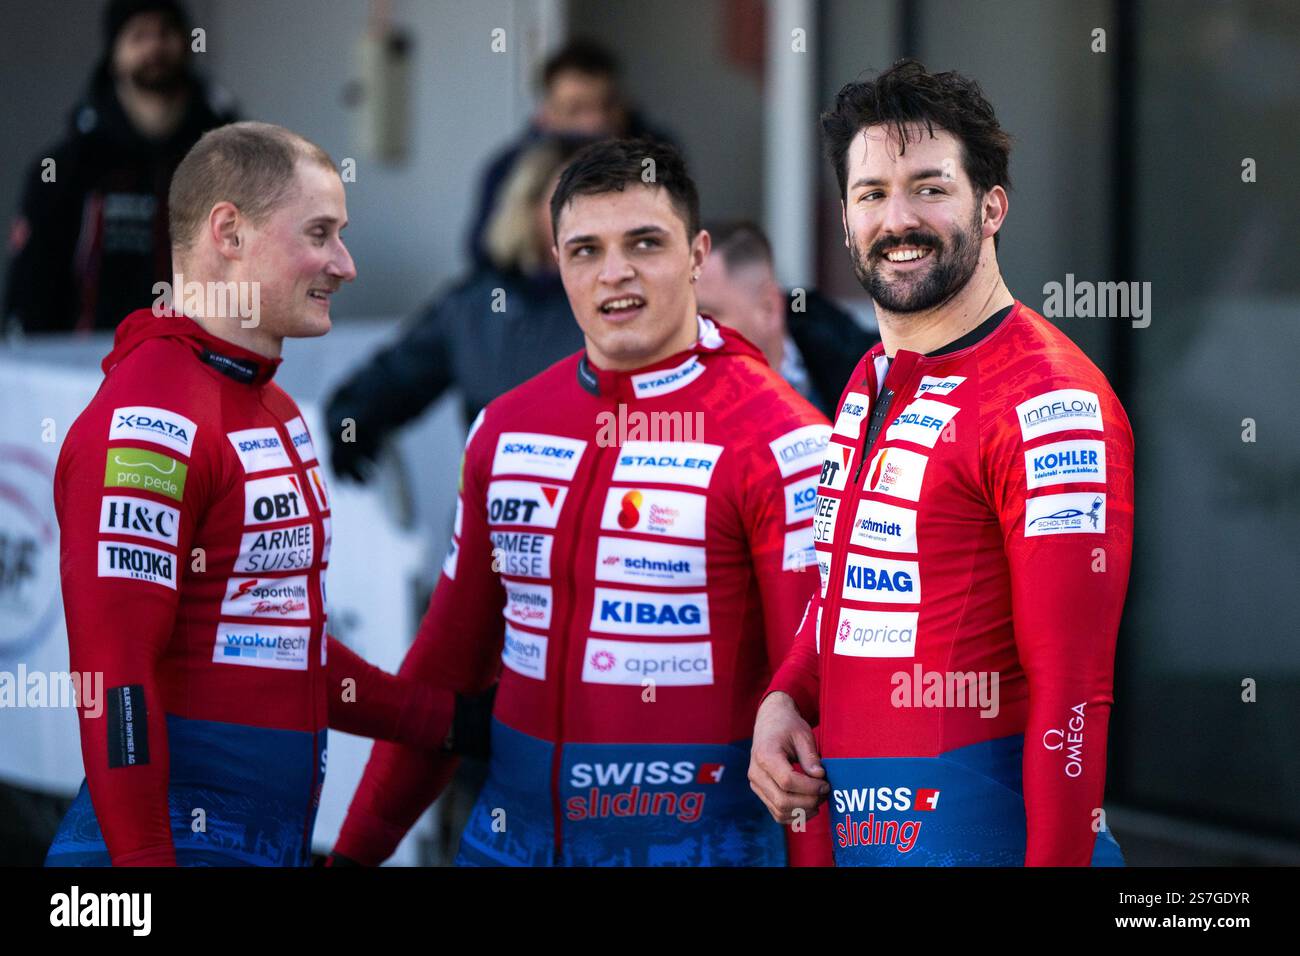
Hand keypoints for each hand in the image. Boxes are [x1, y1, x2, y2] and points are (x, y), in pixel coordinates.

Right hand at [748, 691, 827, 824]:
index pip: (787, 781)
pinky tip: (810, 806)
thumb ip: (810, 757)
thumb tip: (820, 777)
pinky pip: (777, 813)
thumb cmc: (787, 726)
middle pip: (782, 800)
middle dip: (808, 802)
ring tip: (819, 799)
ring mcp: (756, 784)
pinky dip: (795, 815)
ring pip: (779, 811)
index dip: (810, 787)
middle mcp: (756, 773)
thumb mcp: (802, 734)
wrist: (770, 722)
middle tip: (825, 793)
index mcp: (765, 755)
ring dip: (803, 811)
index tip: (826, 784)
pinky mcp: (760, 792)